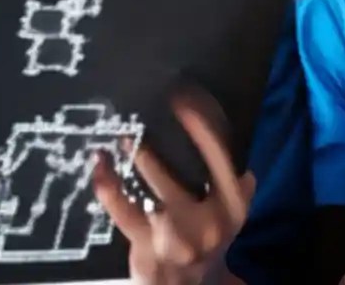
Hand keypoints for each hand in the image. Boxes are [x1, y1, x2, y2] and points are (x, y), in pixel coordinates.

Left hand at [93, 88, 255, 284]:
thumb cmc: (206, 244)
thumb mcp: (230, 219)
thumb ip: (238, 192)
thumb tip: (245, 167)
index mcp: (233, 206)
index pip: (222, 160)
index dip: (204, 128)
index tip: (184, 99)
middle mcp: (211, 222)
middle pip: (189, 172)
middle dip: (169, 140)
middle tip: (147, 113)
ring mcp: (178, 236)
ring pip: (158, 188)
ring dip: (140, 158)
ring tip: (125, 136)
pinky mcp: (148, 246)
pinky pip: (124, 212)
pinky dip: (109, 187)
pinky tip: (99, 167)